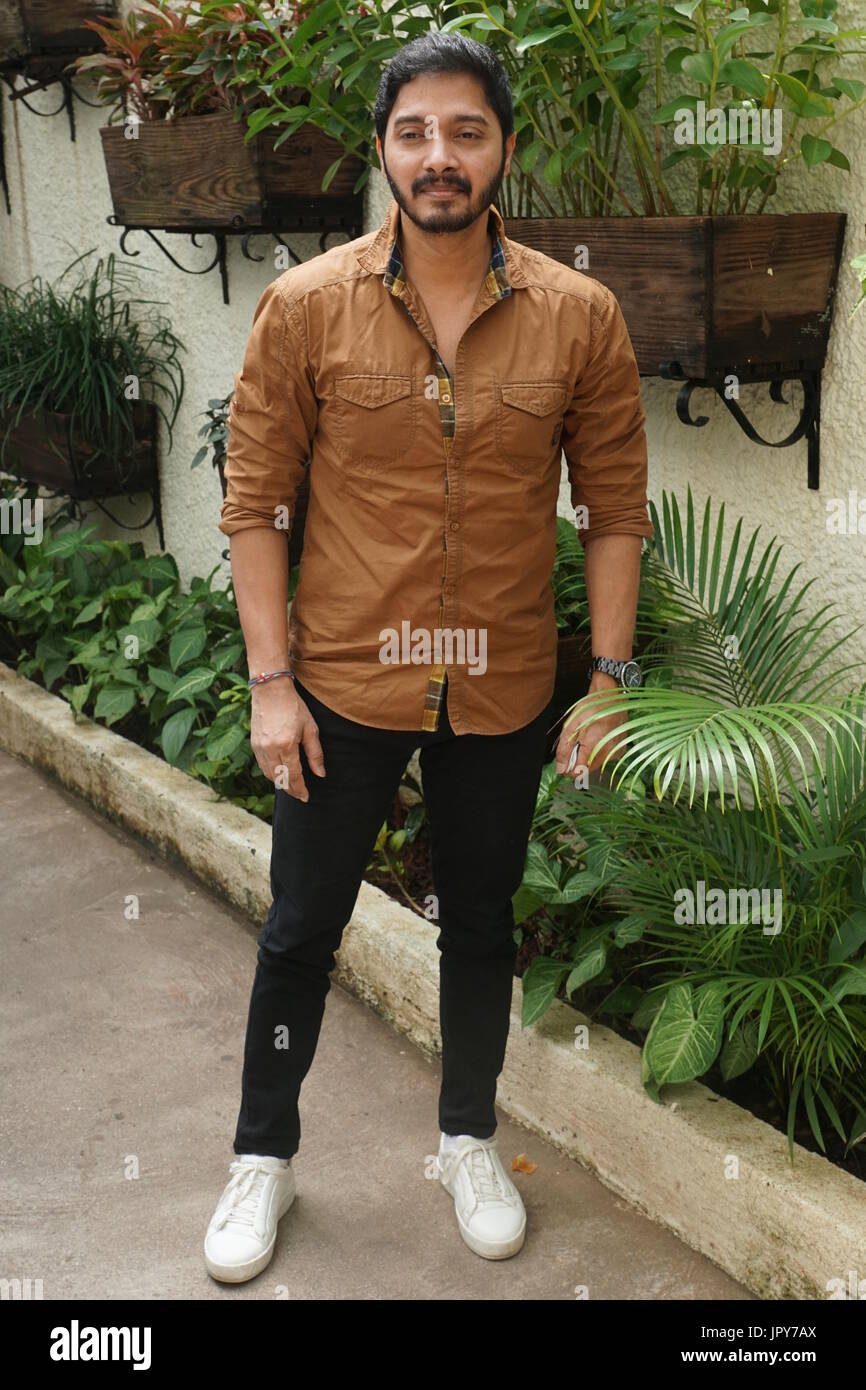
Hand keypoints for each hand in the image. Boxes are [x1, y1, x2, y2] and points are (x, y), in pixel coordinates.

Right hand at [249, 678, 324, 801]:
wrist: (270, 690)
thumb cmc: (294, 707)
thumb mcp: (310, 729)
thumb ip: (315, 754)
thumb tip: (320, 774)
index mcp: (286, 745)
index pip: (293, 776)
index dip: (300, 789)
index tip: (306, 797)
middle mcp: (270, 749)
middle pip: (280, 779)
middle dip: (290, 789)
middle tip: (300, 794)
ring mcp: (259, 747)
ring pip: (269, 775)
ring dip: (280, 783)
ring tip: (291, 785)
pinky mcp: (253, 744)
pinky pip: (262, 766)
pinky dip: (271, 773)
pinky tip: (279, 773)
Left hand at [554, 673, 629, 787]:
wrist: (611, 695)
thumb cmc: (591, 706)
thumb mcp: (571, 726)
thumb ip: (564, 749)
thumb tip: (561, 768)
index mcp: (594, 745)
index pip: (579, 772)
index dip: (569, 768)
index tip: (565, 762)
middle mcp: (608, 751)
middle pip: (587, 770)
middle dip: (578, 761)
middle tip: (577, 743)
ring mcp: (616, 751)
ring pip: (596, 765)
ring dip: (588, 757)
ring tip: (588, 739)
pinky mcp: (620, 750)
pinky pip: (605, 759)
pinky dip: (598, 753)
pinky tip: (598, 739)